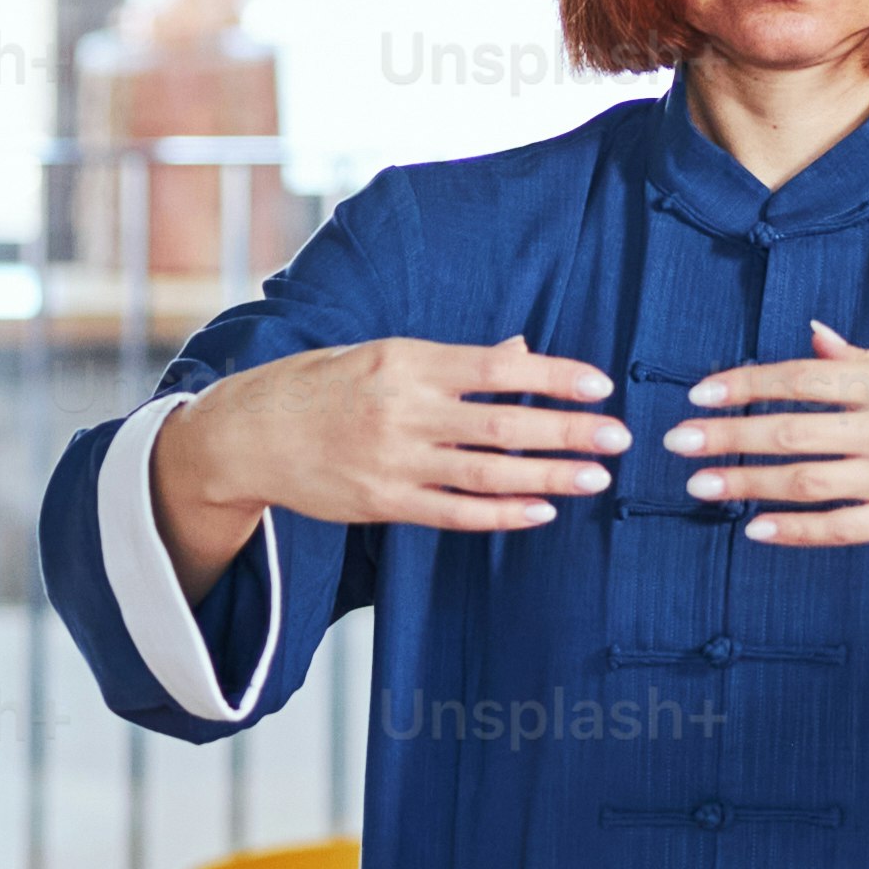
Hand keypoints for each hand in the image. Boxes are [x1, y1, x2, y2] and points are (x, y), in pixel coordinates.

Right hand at [152, 335, 621, 589]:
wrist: (248, 434)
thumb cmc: (320, 385)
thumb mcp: (381, 354)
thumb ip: (451, 362)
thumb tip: (519, 353)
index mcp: (406, 361)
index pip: (497, 368)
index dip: (554, 376)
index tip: (600, 384)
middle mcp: (403, 411)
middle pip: (503, 424)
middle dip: (568, 431)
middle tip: (620, 436)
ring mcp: (394, 461)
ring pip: (488, 474)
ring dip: (549, 476)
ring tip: (597, 476)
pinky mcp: (384, 502)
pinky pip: (455, 513)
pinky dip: (503, 514)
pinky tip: (543, 510)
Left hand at [670, 322, 868, 584]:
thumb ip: (867, 361)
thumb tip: (812, 338)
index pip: (802, 377)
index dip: (745, 383)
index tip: (700, 393)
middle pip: (791, 430)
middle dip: (729, 437)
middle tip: (678, 444)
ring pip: (807, 481)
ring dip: (748, 485)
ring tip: (702, 488)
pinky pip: (842, 528)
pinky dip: (796, 531)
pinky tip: (756, 530)